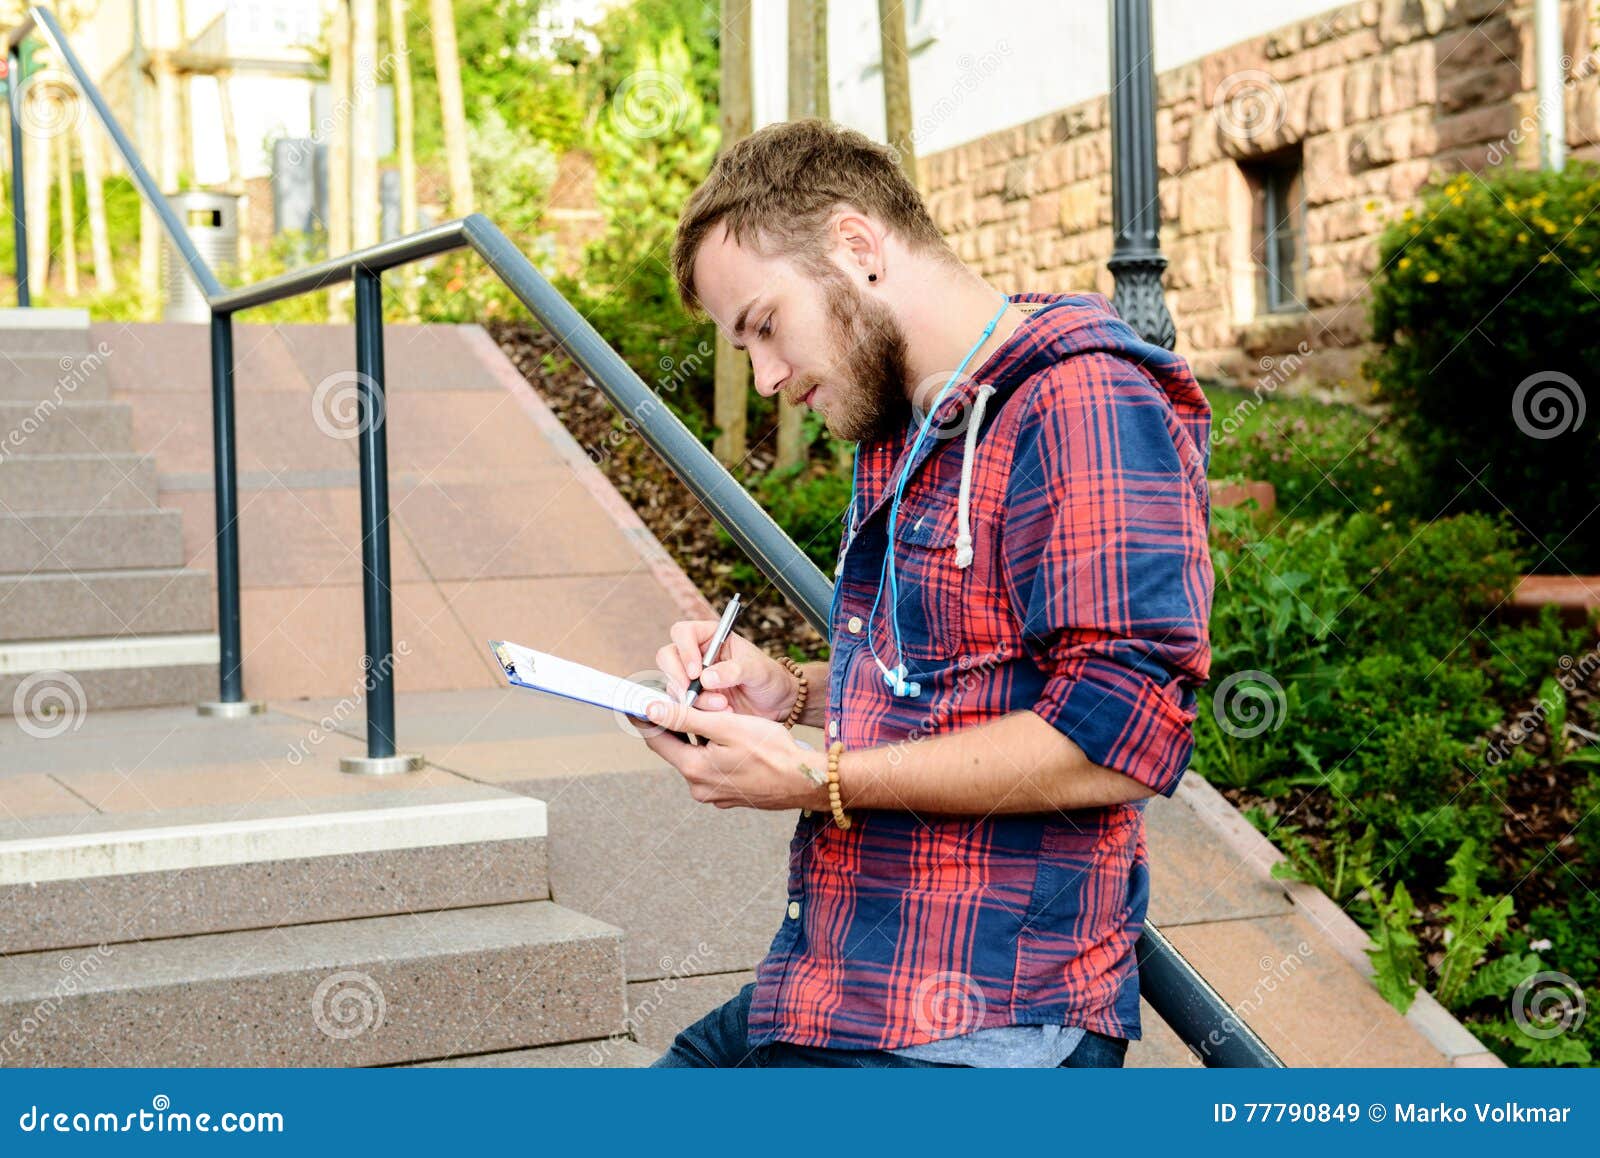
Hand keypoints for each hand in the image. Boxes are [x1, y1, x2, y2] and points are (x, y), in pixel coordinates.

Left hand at [640, 700, 829, 811]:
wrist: (806, 779)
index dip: (646, 718)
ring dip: (698, 738)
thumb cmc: (772, 750)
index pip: (657, 740)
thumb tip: (651, 710)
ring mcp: (715, 795)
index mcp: (695, 769)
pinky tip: (729, 740)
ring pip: (696, 758)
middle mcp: (700, 787)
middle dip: (676, 725)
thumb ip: (686, 717)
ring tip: (710, 717)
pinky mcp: (730, 796)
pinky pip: (713, 769)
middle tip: (676, 701)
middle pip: (676, 749)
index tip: (637, 702)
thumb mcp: (726, 726)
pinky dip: (714, 752)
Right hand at [655, 618, 797, 720]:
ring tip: (723, 705)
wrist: (775, 704)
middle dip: (678, 678)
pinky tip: (721, 714)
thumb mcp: (757, 670)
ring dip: (694, 699)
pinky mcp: (693, 699)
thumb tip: (706, 677)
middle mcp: (696, 655)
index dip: (685, 650)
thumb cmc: (768, 678)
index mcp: (711, 636)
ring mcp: (692, 678)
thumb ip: (734, 670)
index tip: (696, 672)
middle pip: (667, 657)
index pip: (683, 633)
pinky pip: (682, 705)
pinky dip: (698, 712)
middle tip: (694, 695)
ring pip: (674, 685)